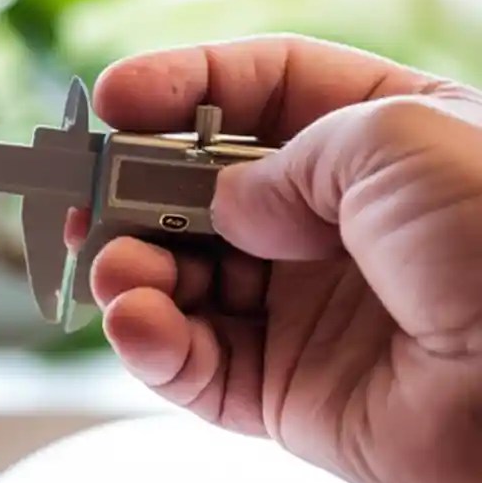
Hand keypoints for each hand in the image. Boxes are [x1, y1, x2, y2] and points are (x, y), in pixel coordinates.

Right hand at [74, 35, 481, 482]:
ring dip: (131, 273)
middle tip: (84, 199)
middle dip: (133, 193)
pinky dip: (151, 345)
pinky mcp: (287, 393)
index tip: (116, 101)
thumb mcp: (399, 138)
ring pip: (183, 282)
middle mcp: (338, 228)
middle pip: (203, 195)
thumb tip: (229, 203)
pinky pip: (194, 365)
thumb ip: (288, 153)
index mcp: (382, 143)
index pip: (263, 95)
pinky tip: (139, 324)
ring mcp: (308, 311)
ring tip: (115, 271)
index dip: (182, 89)